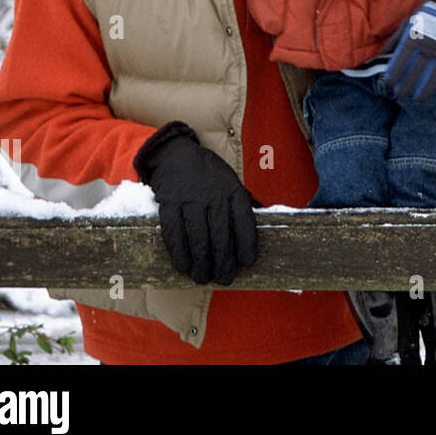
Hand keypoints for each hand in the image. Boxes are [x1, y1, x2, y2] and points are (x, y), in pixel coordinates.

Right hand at [133, 122, 257, 285]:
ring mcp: (190, 199)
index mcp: (233, 190)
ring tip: (203, 277)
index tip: (248, 263)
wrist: (178, 156)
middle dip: (223, 261)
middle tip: (224, 279)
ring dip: (201, 262)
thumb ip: (243, 205)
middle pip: (220, 234)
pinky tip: (184, 265)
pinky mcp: (169, 203)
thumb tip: (266, 223)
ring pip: (198, 237)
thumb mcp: (231, 183)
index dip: (247, 244)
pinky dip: (179, 252)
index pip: (244, 221)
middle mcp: (213, 195)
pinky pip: (174, 232)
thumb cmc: (210, 176)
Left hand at [383, 0, 435, 101]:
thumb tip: (383, 56)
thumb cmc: (428, 13)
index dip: (394, 75)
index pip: (400, 62)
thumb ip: (396, 40)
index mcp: (415, 37)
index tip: (390, 84)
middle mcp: (429, 47)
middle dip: (406, 88)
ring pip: (434, 79)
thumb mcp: (409, 23)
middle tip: (402, 96)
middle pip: (415, 74)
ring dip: (425, 92)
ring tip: (419, 99)